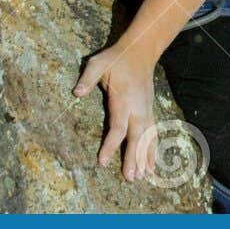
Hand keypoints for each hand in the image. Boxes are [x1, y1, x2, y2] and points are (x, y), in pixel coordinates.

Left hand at [73, 41, 158, 180]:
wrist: (141, 51)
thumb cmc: (117, 58)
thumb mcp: (98, 63)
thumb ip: (88, 78)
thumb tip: (76, 92)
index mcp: (124, 99)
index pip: (118, 126)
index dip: (111, 144)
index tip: (103, 161)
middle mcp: (138, 107)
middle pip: (136, 136)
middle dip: (133, 157)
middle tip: (130, 178)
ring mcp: (146, 109)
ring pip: (147, 137)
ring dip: (145, 157)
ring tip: (143, 177)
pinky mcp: (149, 110)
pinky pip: (153, 132)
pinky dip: (153, 149)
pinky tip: (152, 164)